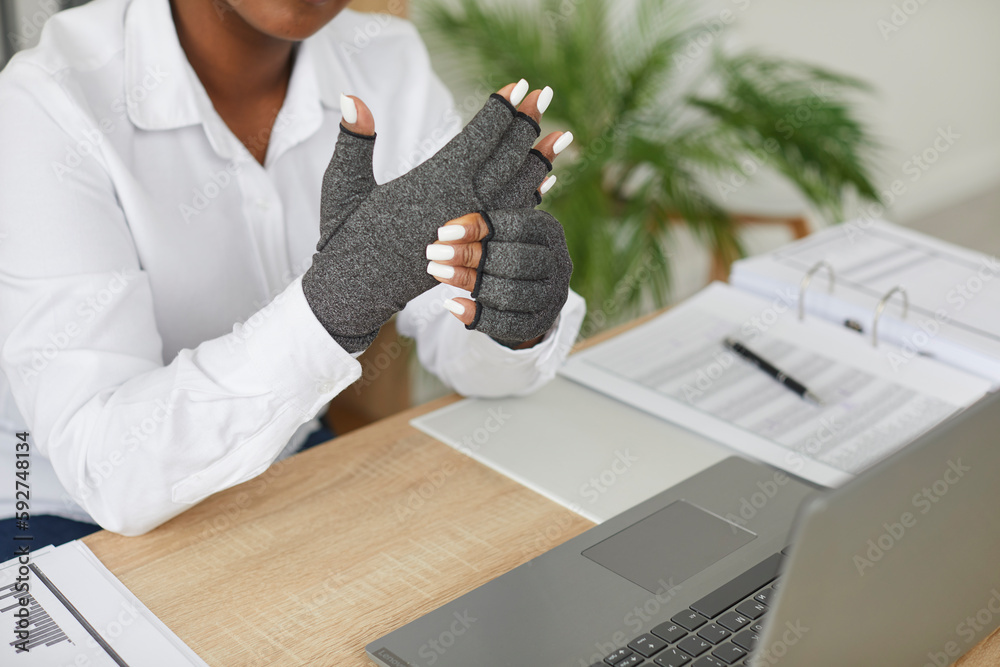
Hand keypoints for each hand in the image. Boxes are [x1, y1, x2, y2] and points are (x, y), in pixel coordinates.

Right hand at [302, 80, 566, 352]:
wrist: (357, 291)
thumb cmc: (346, 236)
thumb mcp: (343, 187)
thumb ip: (353, 143)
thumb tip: (349, 97)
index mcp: (433, 185)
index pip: (480, 138)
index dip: (502, 109)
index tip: (521, 84)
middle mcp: (461, 206)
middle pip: (507, 157)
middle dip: (527, 123)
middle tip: (544, 93)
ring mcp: (473, 229)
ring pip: (518, 188)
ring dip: (541, 159)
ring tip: (563, 134)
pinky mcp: (475, 246)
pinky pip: (514, 216)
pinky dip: (533, 194)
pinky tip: (547, 179)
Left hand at [425, 208, 572, 347]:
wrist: (527, 293)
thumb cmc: (506, 247)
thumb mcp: (503, 227)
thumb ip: (490, 211)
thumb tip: (477, 171)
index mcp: (549, 231)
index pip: (517, 226)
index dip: (479, 228)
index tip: (444, 231)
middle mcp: (558, 263)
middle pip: (515, 261)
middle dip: (470, 256)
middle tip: (435, 253)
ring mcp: (552, 296)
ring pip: (511, 293)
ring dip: (469, 282)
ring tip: (438, 272)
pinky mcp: (539, 323)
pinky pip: (507, 323)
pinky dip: (477, 315)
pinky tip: (452, 303)